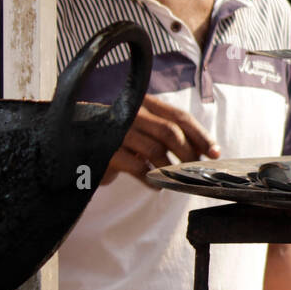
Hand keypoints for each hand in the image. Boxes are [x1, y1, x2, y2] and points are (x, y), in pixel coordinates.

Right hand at [102, 94, 220, 185]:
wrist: (75, 142)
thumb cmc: (118, 137)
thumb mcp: (144, 129)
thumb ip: (168, 132)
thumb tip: (205, 150)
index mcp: (145, 103)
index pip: (180, 117)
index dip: (201, 136)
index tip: (215, 153)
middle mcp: (131, 113)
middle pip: (170, 132)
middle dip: (188, 153)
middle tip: (195, 169)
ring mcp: (116, 131)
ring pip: (155, 149)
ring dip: (170, 168)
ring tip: (175, 178)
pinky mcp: (105, 151)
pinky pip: (136, 167)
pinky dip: (151, 179)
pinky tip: (156, 185)